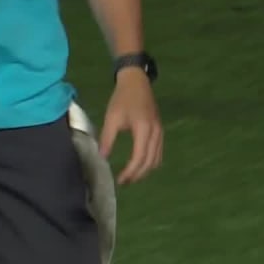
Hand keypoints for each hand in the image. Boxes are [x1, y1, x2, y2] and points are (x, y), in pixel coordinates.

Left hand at [98, 68, 162, 184]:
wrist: (136, 82)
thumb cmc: (122, 98)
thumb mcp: (111, 118)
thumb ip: (107, 139)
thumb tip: (102, 158)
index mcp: (144, 129)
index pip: (139, 157)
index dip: (130, 171)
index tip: (120, 179)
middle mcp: (156, 133)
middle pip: (151, 161)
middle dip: (138, 174)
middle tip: (125, 182)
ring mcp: (160, 131)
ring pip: (157, 158)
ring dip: (145, 170)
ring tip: (132, 175)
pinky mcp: (160, 130)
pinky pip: (159, 151)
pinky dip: (151, 161)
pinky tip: (141, 164)